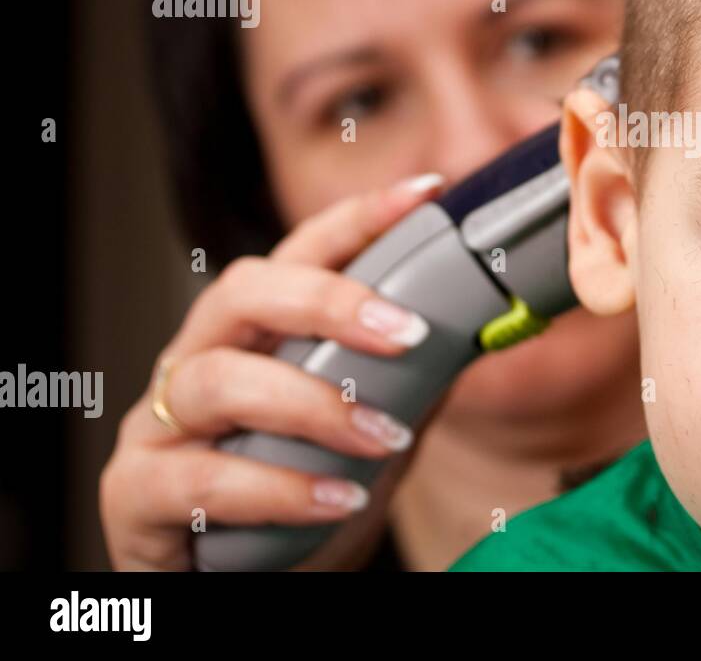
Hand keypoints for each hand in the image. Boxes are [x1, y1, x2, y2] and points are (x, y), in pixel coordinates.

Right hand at [100, 173, 443, 569]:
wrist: (254, 589)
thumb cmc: (305, 498)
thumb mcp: (368, 431)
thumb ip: (410, 380)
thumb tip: (480, 324)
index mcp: (254, 334)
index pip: (298, 253)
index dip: (358, 218)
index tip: (427, 193)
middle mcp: (197, 361)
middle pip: (241, 292)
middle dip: (327, 300)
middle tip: (407, 331)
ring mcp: (158, 424)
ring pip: (216, 380)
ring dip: (312, 404)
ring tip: (383, 438)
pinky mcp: (136, 493)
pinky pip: (200, 478)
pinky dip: (278, 489)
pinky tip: (339, 500)